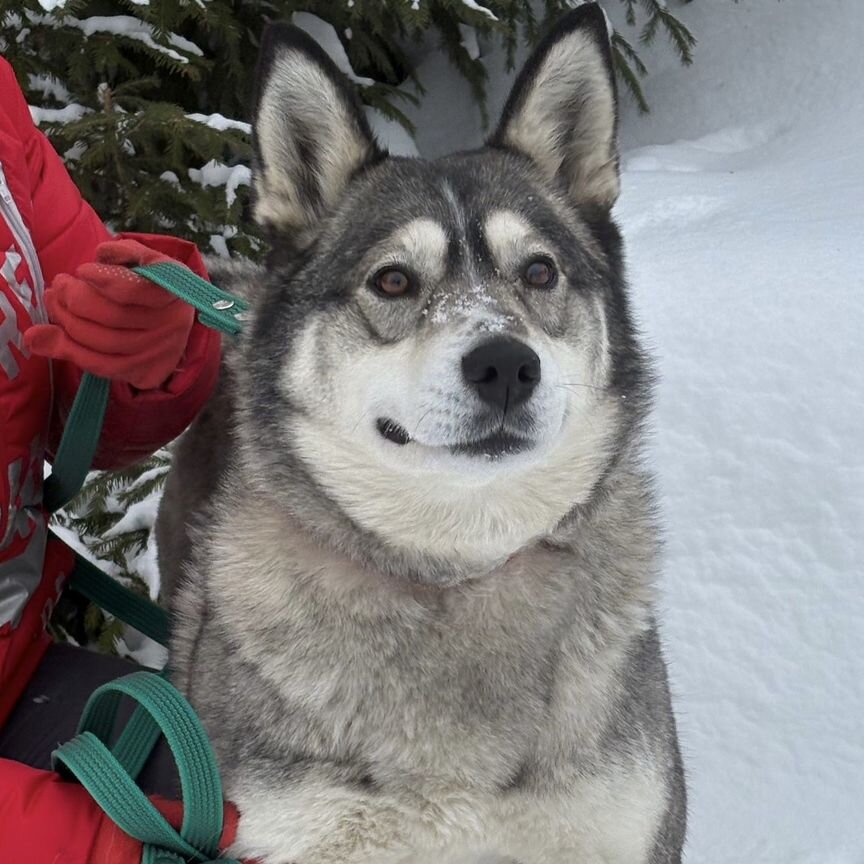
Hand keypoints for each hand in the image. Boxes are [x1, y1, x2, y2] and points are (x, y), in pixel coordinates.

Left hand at [24, 239, 196, 389]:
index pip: (134, 290)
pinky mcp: (146, 372)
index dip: (103, 280)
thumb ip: (126, 251)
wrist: (176, 324)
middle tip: (58, 287)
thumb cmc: (154, 286)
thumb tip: (101, 253)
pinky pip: (102, 366)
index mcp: (173, 293)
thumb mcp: (149, 261)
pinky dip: (71, 351)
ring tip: (54, 304)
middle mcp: (171, 325)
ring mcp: (159, 352)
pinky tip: (54, 335)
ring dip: (66, 323)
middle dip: (74, 299)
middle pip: (114, 317)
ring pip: (103, 343)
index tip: (81, 270)